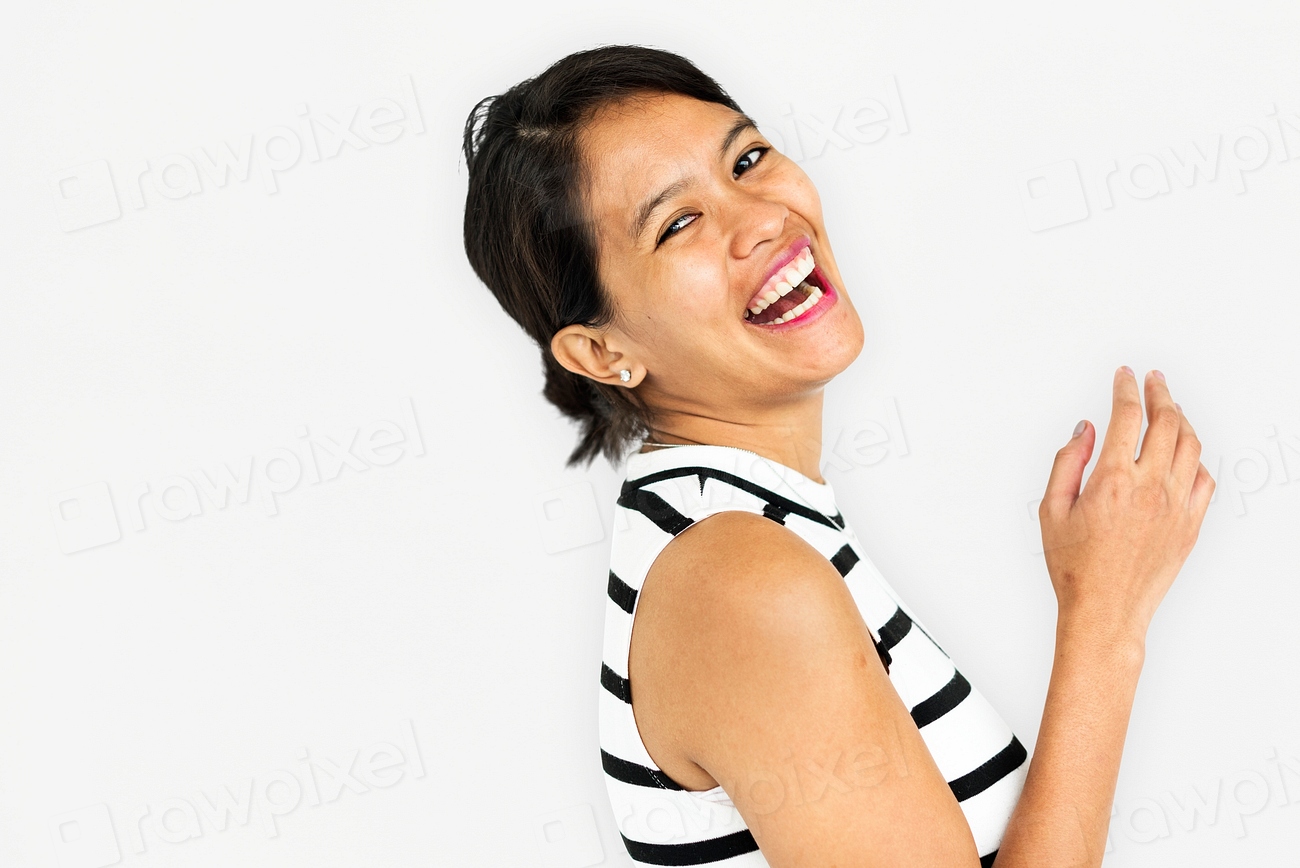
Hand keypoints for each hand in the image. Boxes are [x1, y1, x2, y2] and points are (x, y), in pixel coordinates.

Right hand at [1038, 367, 1214, 640]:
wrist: (1105, 610)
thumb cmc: (1074, 567)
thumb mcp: (1052, 509)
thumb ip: (1068, 462)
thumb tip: (1086, 430)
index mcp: (1113, 480)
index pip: (1127, 416)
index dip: (1126, 389)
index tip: (1124, 376)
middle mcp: (1150, 488)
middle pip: (1168, 421)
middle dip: (1160, 393)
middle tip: (1153, 381)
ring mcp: (1176, 505)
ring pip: (1192, 445)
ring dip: (1182, 419)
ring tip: (1171, 408)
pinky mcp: (1191, 524)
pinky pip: (1204, 479)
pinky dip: (1196, 458)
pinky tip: (1185, 453)